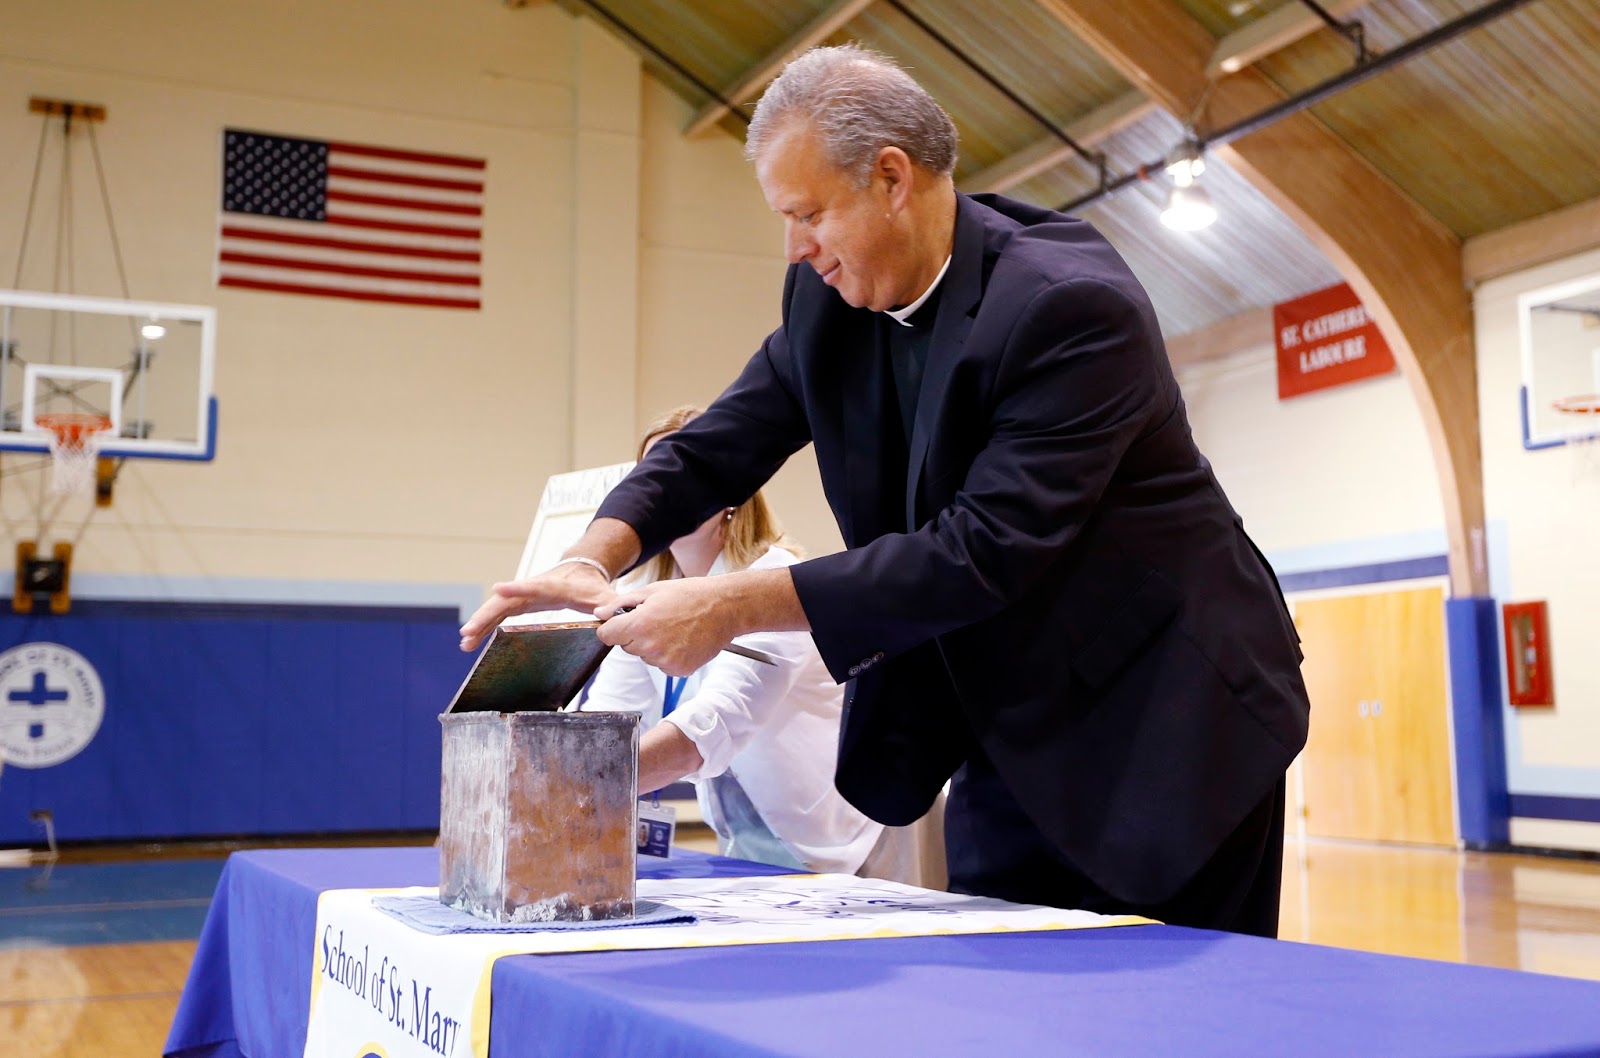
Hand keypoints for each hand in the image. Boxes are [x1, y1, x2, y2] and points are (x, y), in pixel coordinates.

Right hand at [458, 563, 617, 650]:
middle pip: (505, 600)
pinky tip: (471, 642)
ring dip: (480, 624)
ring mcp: (523, 595)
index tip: (498, 588)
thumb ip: (611, 606)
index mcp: (553, 586)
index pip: (534, 586)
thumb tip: (609, 617)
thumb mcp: (605, 596)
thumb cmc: (593, 587)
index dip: (517, 587)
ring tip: (465, 643)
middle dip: (485, 615)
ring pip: (496, 608)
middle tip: (468, 631)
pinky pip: (498, 615)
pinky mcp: (519, 603)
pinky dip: (485, 627)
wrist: (583, 572)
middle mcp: (533, 589)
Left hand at [596, 579, 737, 675]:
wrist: (726, 608)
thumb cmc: (691, 595)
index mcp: (639, 624)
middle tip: (659, 619)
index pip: (606, 635)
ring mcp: (665, 661)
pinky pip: (662, 665)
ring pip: (645, 656)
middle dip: (636, 635)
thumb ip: (621, 604)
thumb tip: (600, 613)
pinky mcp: (678, 670)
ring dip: (653, 646)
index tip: (623, 622)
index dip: (613, 627)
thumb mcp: (652, 591)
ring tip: (675, 628)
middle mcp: (650, 647)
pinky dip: (669, 655)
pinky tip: (683, 640)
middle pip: (626, 647)